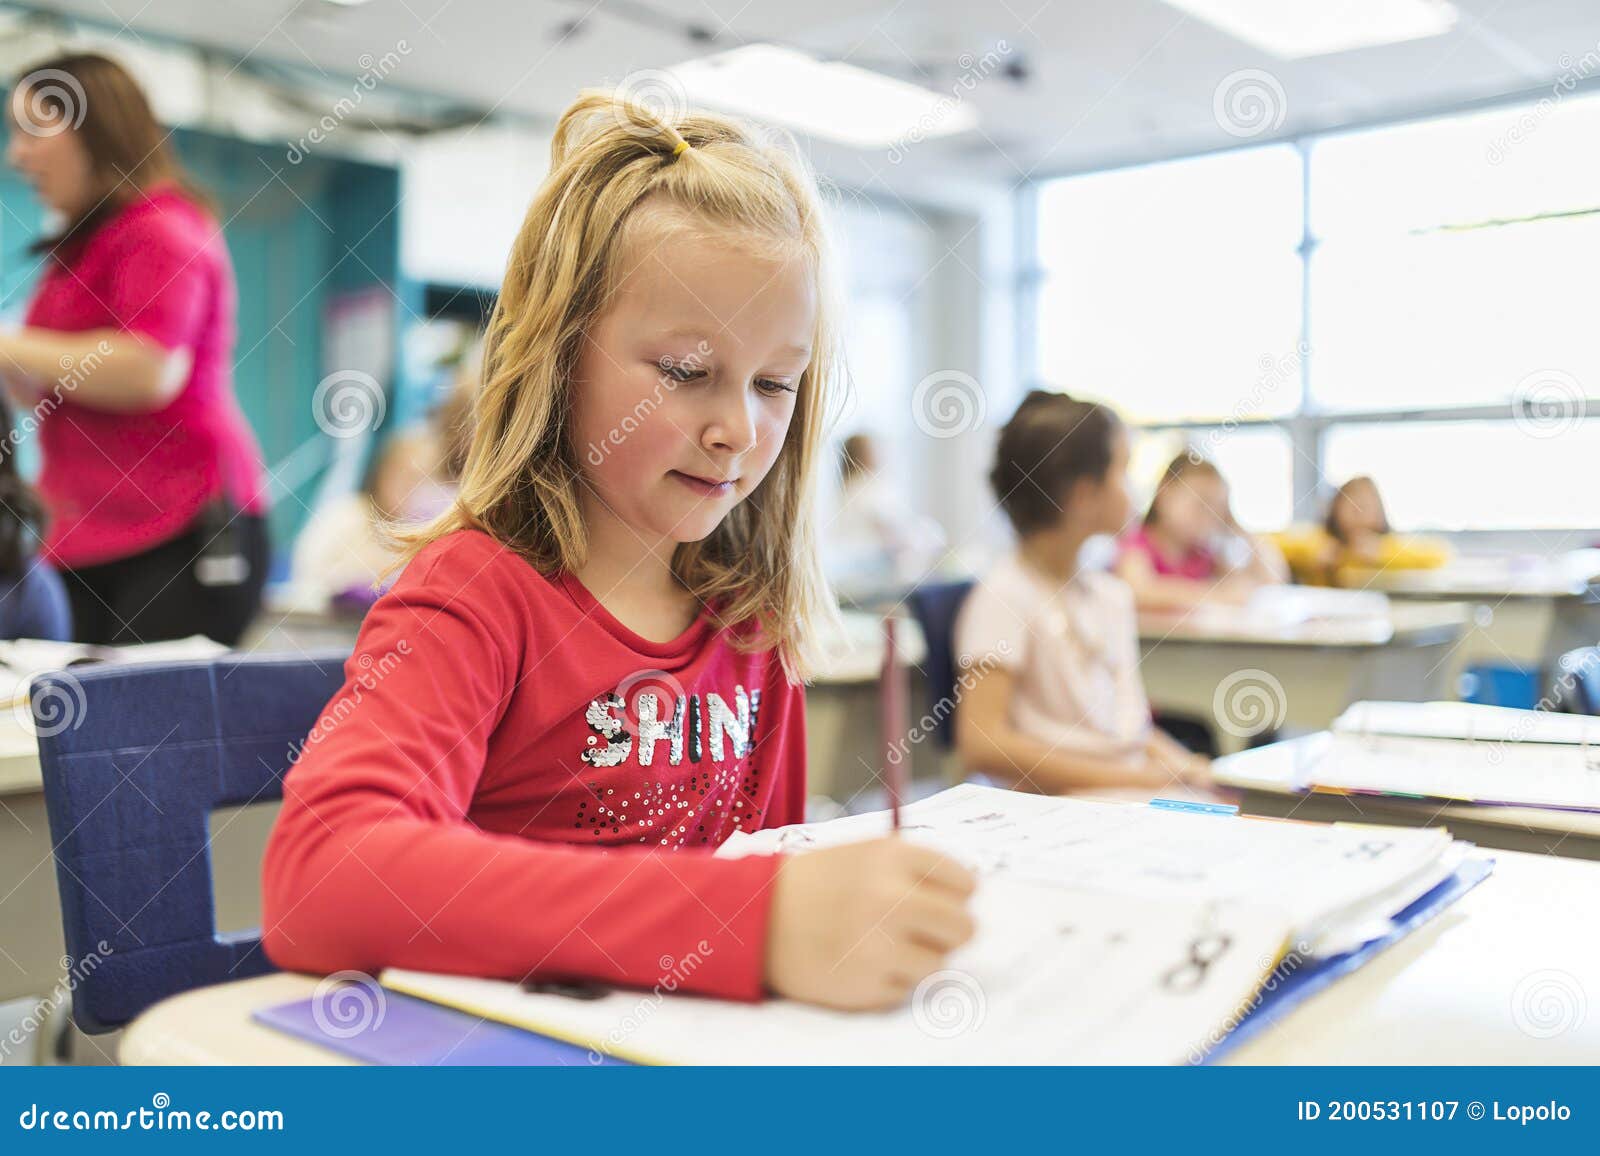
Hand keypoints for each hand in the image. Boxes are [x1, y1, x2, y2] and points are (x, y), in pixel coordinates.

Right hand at [764, 838, 976, 1010]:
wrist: (756, 917)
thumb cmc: (818, 884)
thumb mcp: (866, 855)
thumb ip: (916, 871)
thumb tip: (972, 899)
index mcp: (893, 856)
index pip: (966, 882)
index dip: (957, 894)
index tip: (942, 900)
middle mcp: (890, 897)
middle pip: (965, 927)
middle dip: (950, 931)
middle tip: (926, 931)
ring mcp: (879, 944)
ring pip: (940, 963)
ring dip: (919, 958)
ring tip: (884, 945)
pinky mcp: (866, 985)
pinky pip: (907, 988)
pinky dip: (891, 980)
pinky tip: (862, 962)